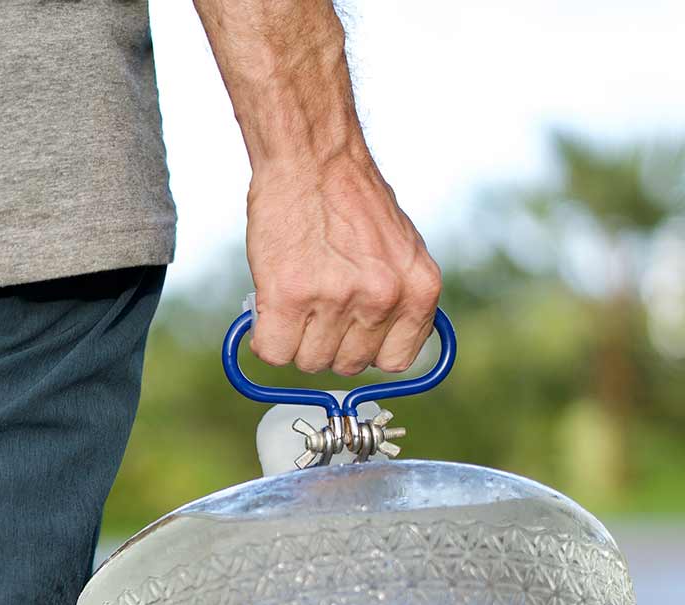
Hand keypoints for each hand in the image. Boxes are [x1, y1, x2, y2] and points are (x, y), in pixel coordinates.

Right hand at [245, 150, 441, 375]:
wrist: (312, 158)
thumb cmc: (350, 201)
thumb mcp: (400, 250)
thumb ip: (397, 299)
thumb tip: (376, 350)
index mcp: (419, 289)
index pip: (395, 362)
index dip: (365, 349)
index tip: (349, 332)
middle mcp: (383, 297)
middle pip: (345, 365)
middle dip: (325, 342)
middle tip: (313, 304)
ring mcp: (336, 298)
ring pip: (307, 361)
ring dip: (293, 338)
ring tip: (294, 296)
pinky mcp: (289, 296)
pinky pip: (272, 352)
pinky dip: (264, 337)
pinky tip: (270, 307)